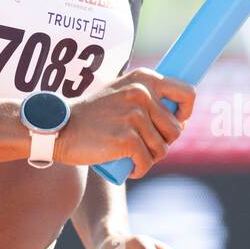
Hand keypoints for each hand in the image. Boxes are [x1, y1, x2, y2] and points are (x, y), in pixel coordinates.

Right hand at [53, 68, 195, 177]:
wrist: (61, 128)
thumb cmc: (93, 115)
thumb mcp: (121, 92)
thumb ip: (146, 95)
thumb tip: (180, 114)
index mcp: (144, 78)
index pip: (188, 93)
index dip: (184, 114)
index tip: (172, 124)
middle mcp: (142, 93)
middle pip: (176, 129)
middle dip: (163, 142)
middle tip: (142, 145)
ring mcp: (134, 116)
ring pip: (162, 149)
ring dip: (150, 158)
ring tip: (132, 155)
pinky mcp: (126, 139)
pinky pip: (147, 162)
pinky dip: (139, 170)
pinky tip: (129, 168)